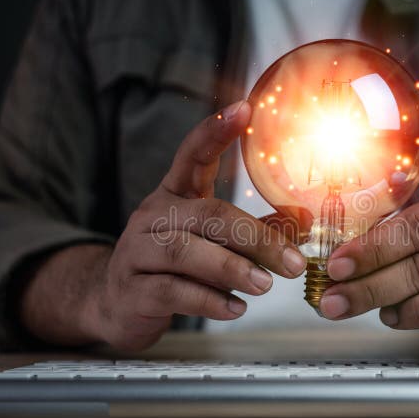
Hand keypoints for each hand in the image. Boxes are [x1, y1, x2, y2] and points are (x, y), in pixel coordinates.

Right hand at [84, 101, 306, 349]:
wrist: (115, 302)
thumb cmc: (173, 265)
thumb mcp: (210, 240)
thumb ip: (254, 229)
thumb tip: (303, 219)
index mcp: (175, 194)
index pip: (192, 154)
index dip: (217, 131)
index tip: (246, 109)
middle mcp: (154, 216)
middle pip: (208, 215)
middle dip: (256, 239)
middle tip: (292, 262)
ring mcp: (138, 252)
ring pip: (187, 253)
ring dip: (232, 269)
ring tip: (265, 285)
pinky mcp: (133, 290)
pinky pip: (173, 291)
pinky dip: (209, 301)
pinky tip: (235, 308)